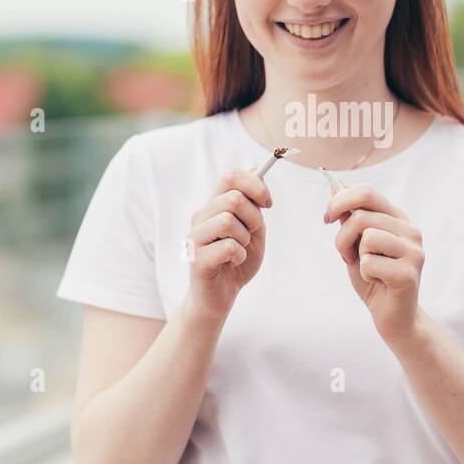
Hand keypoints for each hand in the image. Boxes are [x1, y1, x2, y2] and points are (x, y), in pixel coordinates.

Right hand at [184, 168, 271, 321]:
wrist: (221, 296)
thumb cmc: (236, 260)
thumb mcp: (252, 228)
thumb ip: (253, 202)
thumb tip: (255, 166)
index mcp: (214, 205)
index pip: (230, 176)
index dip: (255, 184)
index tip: (268, 203)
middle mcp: (201, 217)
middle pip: (233, 198)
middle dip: (254, 217)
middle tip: (252, 233)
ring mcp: (195, 237)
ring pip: (228, 221)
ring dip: (245, 237)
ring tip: (241, 248)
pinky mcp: (196, 259)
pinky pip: (228, 247)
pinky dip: (240, 256)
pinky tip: (234, 262)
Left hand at [324, 185, 423, 341]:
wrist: (394, 317)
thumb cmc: (374, 279)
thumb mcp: (356, 245)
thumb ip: (350, 218)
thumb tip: (335, 186)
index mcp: (398, 219)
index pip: (367, 193)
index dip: (340, 201)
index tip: (326, 218)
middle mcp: (410, 231)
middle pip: (362, 216)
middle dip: (342, 238)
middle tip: (347, 256)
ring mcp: (413, 251)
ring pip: (367, 237)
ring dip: (356, 258)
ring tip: (368, 271)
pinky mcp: (409, 273)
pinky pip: (370, 264)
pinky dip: (366, 276)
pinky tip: (379, 283)